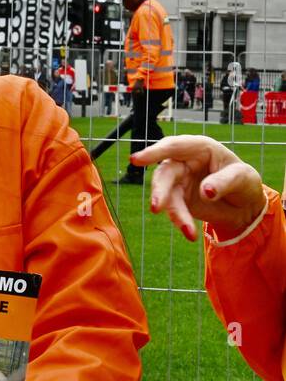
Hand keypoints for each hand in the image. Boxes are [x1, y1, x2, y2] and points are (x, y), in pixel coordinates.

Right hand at [130, 136, 264, 240]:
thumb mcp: (243, 177)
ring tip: (188, 230)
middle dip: (160, 191)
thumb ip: (224, 181)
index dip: (154, 153)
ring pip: (166, 194)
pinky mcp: (176, 198)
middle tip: (156, 207)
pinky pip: (173, 209)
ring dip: (173, 212)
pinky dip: (180, 221)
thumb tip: (206, 192)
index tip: (135, 160)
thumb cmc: (244, 181)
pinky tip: (190, 233)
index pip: (174, 147)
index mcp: (198, 148)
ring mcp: (178, 181)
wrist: (243, 205)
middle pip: (165, 173)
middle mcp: (183, 162)